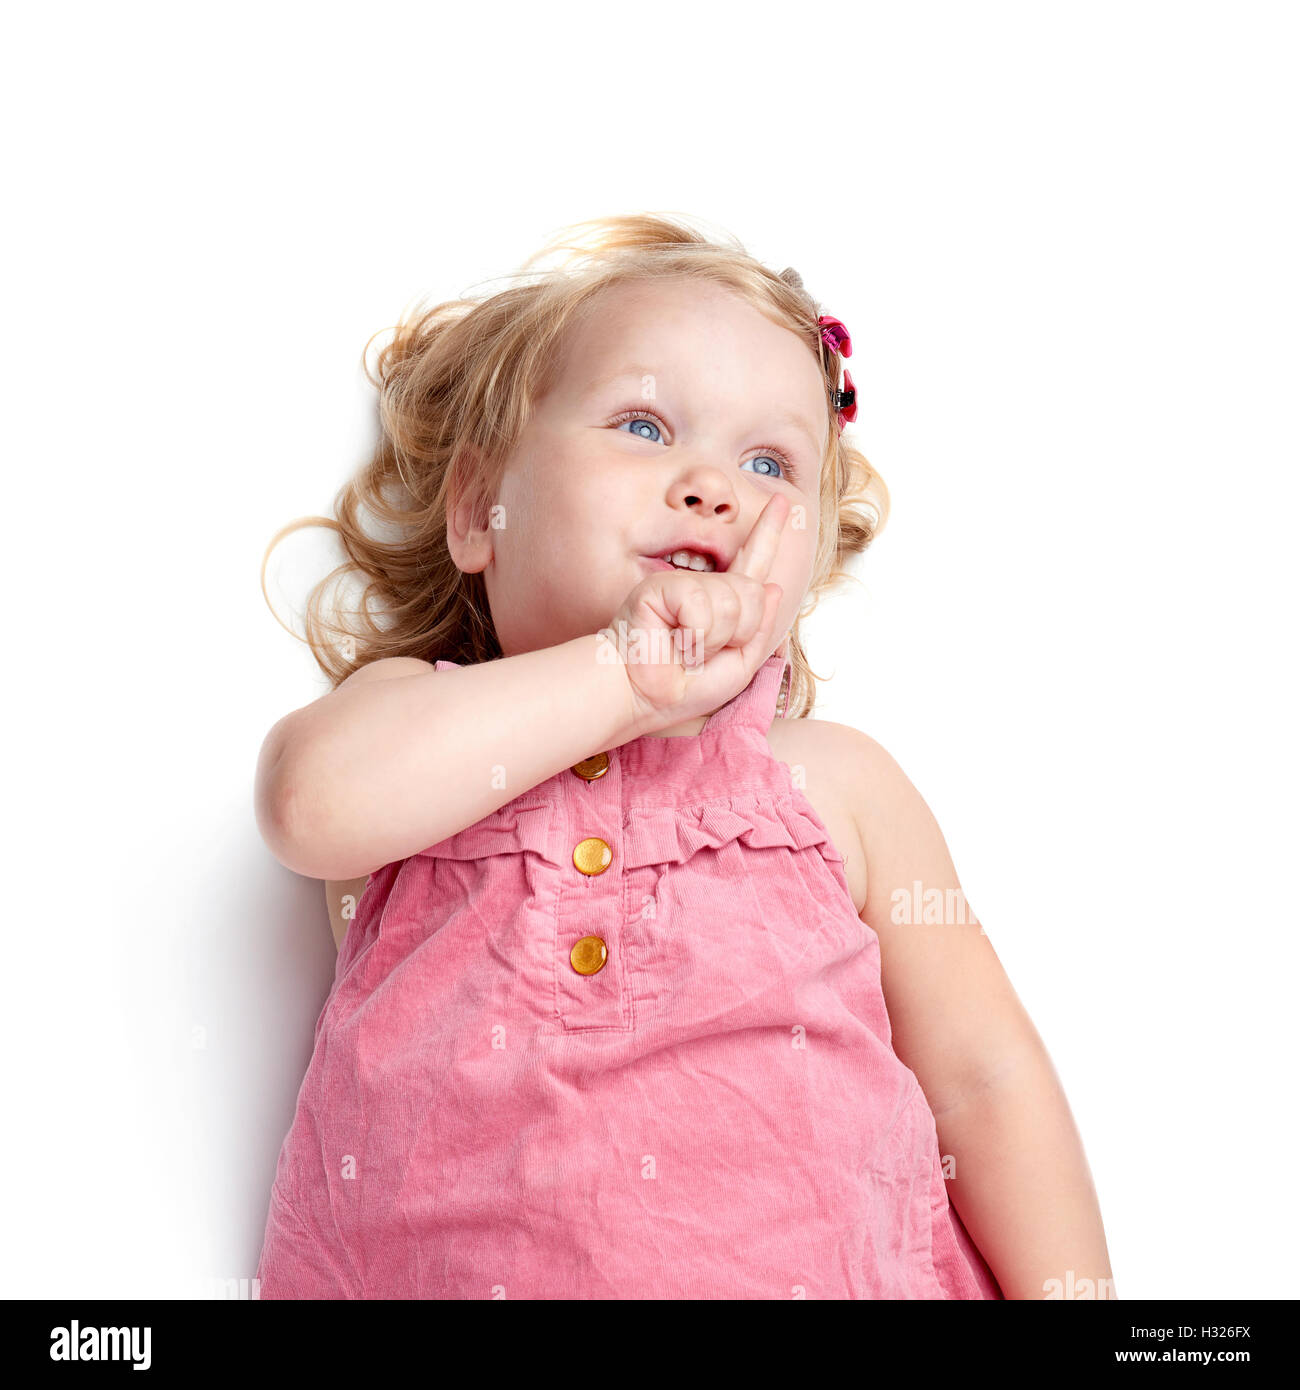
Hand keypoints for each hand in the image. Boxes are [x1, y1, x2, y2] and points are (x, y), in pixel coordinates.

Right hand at [603, 493, 789, 733]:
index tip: (783, 500)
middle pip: (754, 592)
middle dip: (738, 633)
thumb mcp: (739, 665)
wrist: (642, 697)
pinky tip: (672, 642)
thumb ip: (761, 628)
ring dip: (713, 640)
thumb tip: (772, 586)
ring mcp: (682, 583)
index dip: (768, 531)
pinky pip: (702, 607)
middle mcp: (703, 587)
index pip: (753, 562)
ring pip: (732, 602)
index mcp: (722, 602)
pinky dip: (695, 637)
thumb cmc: (682, 686)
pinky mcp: (660, 586)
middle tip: (701, 652)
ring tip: (685, 650)